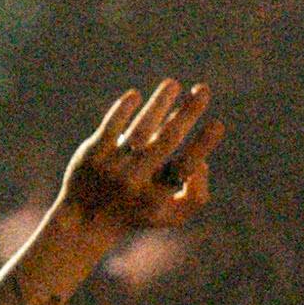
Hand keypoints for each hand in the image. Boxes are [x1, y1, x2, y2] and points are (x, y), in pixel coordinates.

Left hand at [46, 79, 217, 251]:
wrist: (85, 221)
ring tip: (173, 84)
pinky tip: (136, 96)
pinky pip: (111, 125)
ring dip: (159, 103)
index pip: (184, 167)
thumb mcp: (172, 215)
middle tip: (204, 89)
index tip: (218, 124)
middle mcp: (134, 181)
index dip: (203, 146)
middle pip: (166, 141)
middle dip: (188, 113)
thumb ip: (197, 195)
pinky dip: (123, 109)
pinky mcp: (92, 153)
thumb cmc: (139, 213)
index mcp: (156, 197)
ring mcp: (112, 165)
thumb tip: (203, 162)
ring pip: (141, 129)